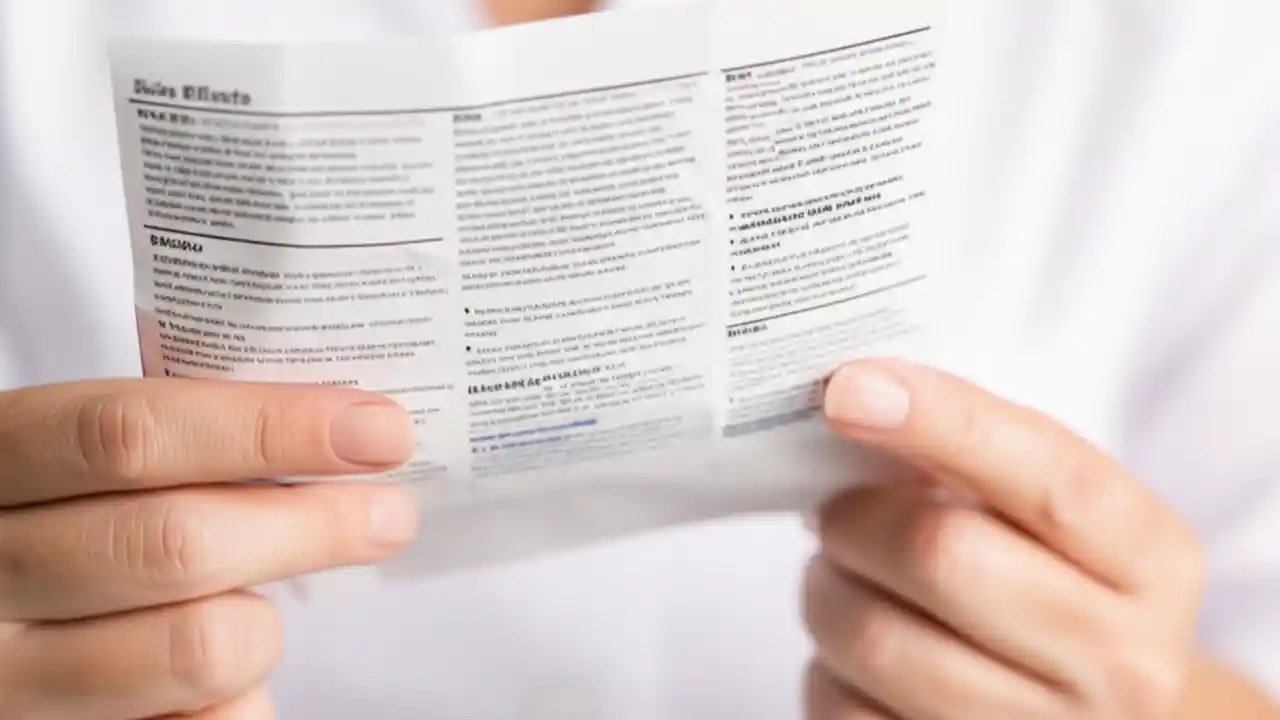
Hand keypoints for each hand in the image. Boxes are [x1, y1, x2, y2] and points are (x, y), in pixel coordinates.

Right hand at [0, 379, 419, 718]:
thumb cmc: (64, 522)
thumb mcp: (81, 466)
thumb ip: (174, 447)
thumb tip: (343, 433)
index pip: (127, 435)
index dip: (267, 428)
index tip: (374, 430)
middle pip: (176, 544)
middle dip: (312, 527)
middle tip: (388, 515)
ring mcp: (11, 675)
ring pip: (197, 649)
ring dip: (266, 624)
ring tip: (269, 608)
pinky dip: (241, 700)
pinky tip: (233, 674)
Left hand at [804, 360, 1205, 718]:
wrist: (1090, 710)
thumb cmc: (1049, 583)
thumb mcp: (1054, 513)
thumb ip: (981, 453)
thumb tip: (860, 399)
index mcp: (1152, 562)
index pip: (1049, 480)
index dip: (942, 421)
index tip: (850, 387)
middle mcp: (1121, 661)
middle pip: (942, 557)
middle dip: (856, 518)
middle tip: (834, 509)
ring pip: (877, 640)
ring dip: (825, 591)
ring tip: (840, 576)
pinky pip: (847, 712)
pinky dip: (825, 668)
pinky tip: (851, 652)